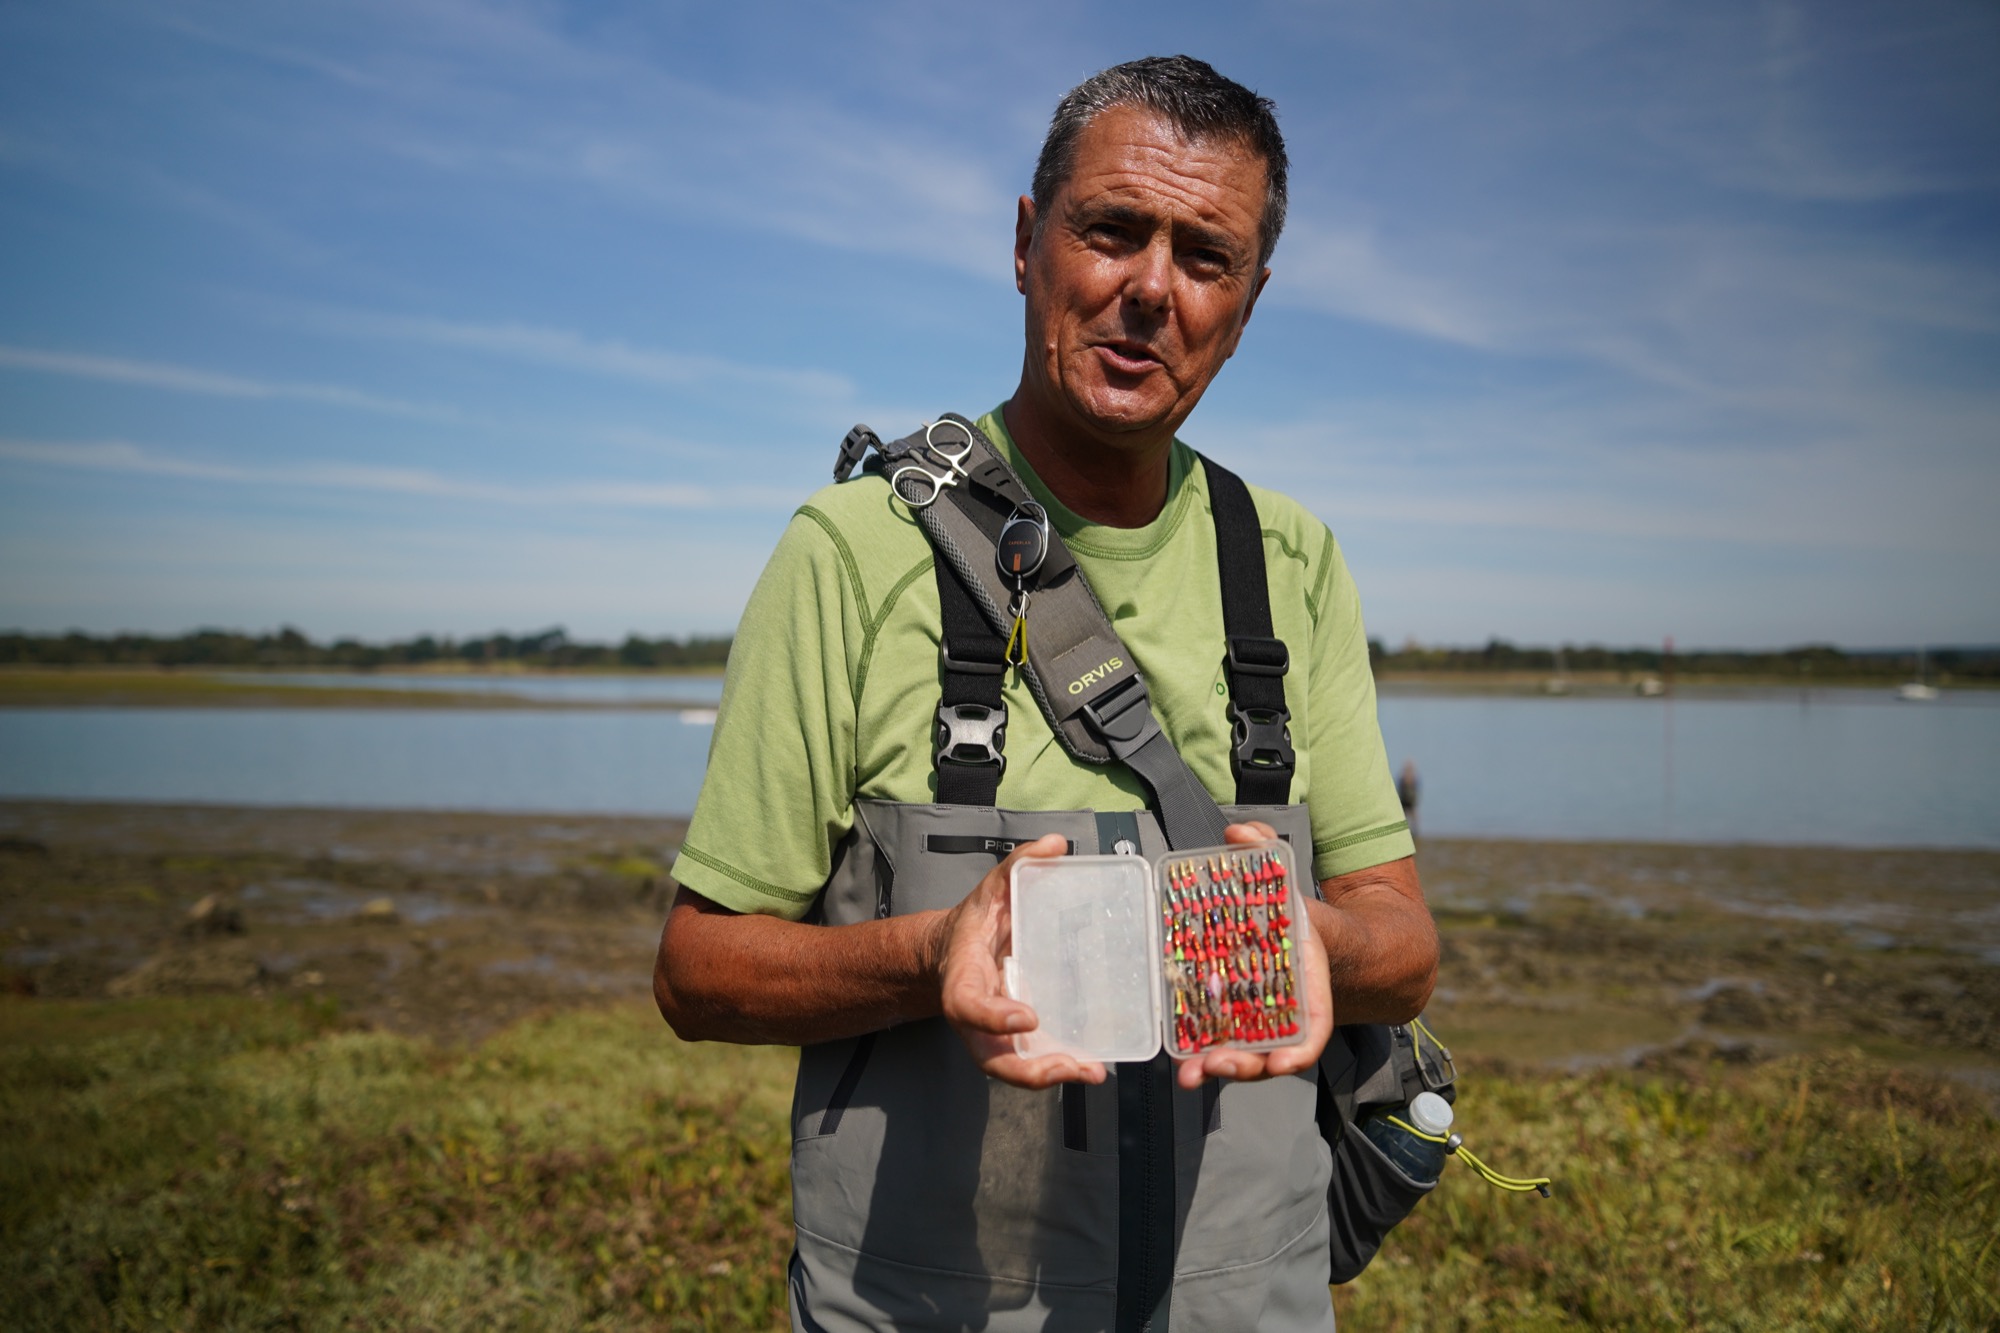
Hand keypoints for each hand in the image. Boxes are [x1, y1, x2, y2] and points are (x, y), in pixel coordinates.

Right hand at [935, 833, 1108, 1089]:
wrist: (954, 951)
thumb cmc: (975, 924)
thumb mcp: (991, 890)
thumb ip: (1018, 866)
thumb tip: (1054, 843)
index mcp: (963, 981)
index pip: (969, 1006)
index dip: (995, 1018)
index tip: (1028, 1017)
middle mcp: (975, 1018)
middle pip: (993, 1058)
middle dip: (1031, 1068)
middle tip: (1071, 1064)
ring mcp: (992, 1036)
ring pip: (1015, 1069)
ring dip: (1052, 1074)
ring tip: (1091, 1070)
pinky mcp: (1013, 1041)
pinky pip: (1032, 1061)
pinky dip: (1059, 1067)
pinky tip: (1092, 1064)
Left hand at [1171, 820, 1333, 1089]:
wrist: (1314, 943)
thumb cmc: (1303, 918)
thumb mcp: (1289, 883)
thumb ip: (1266, 852)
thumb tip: (1238, 831)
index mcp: (1311, 987)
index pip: (1313, 1029)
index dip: (1298, 1050)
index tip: (1280, 1064)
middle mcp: (1289, 1013)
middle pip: (1271, 1054)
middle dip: (1244, 1065)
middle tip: (1213, 1065)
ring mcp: (1265, 1024)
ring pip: (1246, 1057)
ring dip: (1219, 1069)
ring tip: (1189, 1075)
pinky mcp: (1241, 1025)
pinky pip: (1227, 1047)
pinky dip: (1205, 1057)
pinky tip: (1182, 1064)